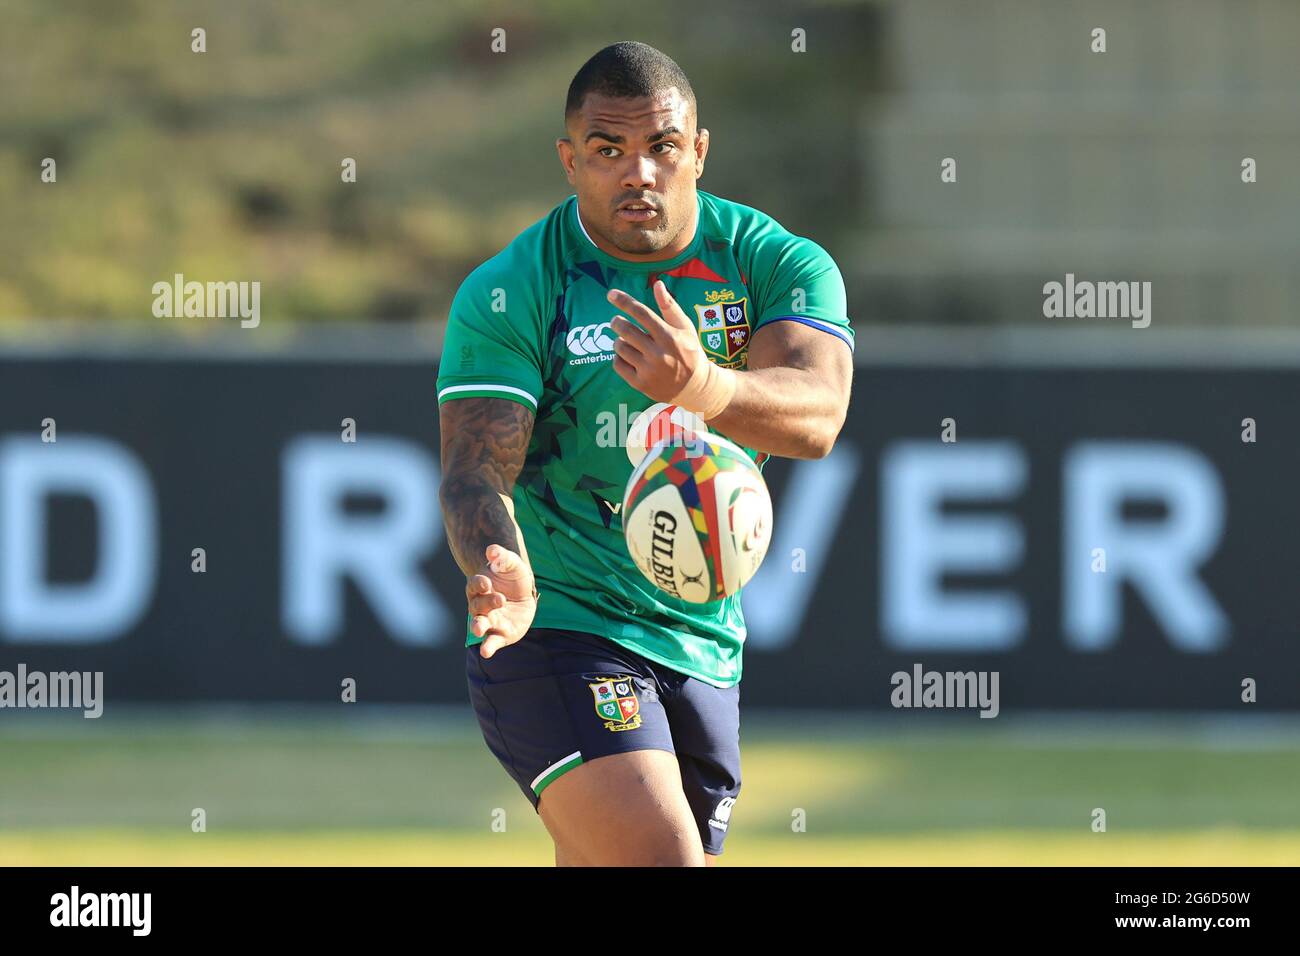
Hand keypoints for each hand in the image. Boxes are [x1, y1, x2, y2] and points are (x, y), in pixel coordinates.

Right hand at [467, 544, 537, 658]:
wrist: (522, 594)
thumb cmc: (512, 576)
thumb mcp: (512, 563)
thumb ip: (502, 557)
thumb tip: (492, 550)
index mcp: (480, 586)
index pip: (475, 585)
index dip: (479, 583)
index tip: (487, 582)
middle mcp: (480, 605)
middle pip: (478, 606)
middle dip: (486, 604)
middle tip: (499, 600)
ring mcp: (489, 620)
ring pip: (480, 624)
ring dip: (478, 627)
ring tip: (478, 630)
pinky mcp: (500, 634)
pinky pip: (492, 642)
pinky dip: (488, 647)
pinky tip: (486, 652)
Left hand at [607, 280, 702, 401]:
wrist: (695, 387)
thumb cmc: (690, 352)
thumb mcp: (685, 327)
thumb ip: (669, 306)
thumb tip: (657, 284)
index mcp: (669, 337)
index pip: (642, 313)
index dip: (624, 301)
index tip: (611, 294)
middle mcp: (658, 354)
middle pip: (626, 330)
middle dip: (616, 322)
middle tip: (616, 322)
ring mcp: (648, 370)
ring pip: (620, 347)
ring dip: (619, 341)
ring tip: (626, 341)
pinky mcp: (640, 384)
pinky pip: (618, 365)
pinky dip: (618, 358)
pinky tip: (627, 356)